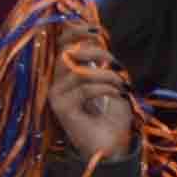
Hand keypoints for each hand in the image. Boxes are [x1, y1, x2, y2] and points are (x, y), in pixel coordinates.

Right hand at [47, 41, 132, 166]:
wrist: (113, 146)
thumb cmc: (113, 116)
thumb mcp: (110, 82)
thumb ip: (100, 62)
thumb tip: (94, 36)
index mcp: (65, 75)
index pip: (60, 46)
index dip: (74, 32)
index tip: (96, 29)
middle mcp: (55, 83)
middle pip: (66, 54)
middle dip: (94, 51)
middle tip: (115, 62)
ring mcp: (55, 96)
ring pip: (78, 72)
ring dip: (106, 75)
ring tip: (121, 84)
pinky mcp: (61, 109)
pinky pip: (84, 89)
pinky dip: (106, 89)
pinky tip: (117, 95)